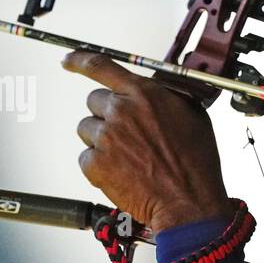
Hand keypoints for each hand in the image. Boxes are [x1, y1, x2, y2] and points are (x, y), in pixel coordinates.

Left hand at [64, 50, 233, 232]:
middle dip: (108, 116)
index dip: (80, 60)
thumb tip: (156, 93)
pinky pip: (85, 158)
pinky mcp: (96, 163)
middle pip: (94, 102)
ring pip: (87, 129)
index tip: (69, 61)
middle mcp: (121, 111)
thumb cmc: (195, 164)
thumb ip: (167, 98)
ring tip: (128, 158)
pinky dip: (99, 167)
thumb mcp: (193, 116)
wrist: (188, 201)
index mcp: (144, 94)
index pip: (101, 66)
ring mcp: (106, 137)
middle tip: (127, 136)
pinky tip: (122, 173)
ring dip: (102, 141)